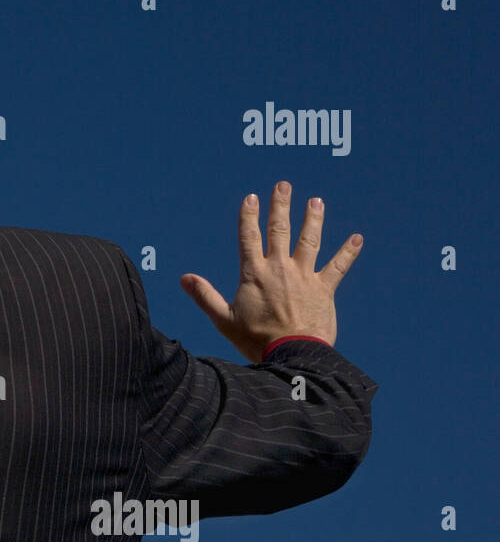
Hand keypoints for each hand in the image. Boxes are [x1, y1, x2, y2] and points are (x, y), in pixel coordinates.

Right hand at [179, 181, 362, 362]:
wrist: (291, 355)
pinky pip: (338, 266)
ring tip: (316, 201)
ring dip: (313, 219)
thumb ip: (204, 295)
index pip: (249, 236)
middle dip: (281, 206)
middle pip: (280, 230)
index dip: (249, 215)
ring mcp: (304, 277)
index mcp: (254, 273)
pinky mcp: (324, 289)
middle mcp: (280, 268)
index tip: (251, 197)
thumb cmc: (255, 340)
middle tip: (284, 186)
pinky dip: (348, 252)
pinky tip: (358, 238)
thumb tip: (184, 278)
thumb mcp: (223, 319)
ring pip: (309, 241)